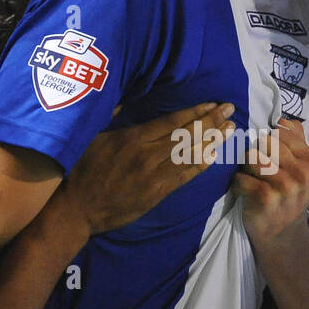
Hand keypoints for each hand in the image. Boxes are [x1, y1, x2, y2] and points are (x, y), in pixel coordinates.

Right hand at [64, 101, 234, 234]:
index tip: (213, 104)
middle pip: (187, 135)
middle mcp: (148, 155)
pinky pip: (184, 177)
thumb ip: (112, 118)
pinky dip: (201, 166)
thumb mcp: (91, 137)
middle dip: (212, 121)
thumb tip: (124, 99)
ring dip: (212, 141)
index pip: (172, 121)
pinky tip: (214, 156)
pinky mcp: (157, 194)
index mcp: (133, 138)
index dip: (195, 112)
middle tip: (231, 109)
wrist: (77, 209)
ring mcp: (155, 176)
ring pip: (190, 155)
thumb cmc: (80, 170)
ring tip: (230, 130)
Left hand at [232, 118, 308, 246]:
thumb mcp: (300, 167)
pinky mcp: (267, 198)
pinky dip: (239, 183)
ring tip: (252, 178)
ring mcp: (286, 187)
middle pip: (265, 142)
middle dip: (256, 152)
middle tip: (257, 169)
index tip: (269, 155)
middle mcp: (303, 173)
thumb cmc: (288, 193)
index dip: (268, 140)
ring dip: (246, 167)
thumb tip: (283, 119)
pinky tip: (246, 191)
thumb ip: (295, 140)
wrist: (282, 233)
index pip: (281, 132)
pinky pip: (242, 177)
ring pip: (252, 157)